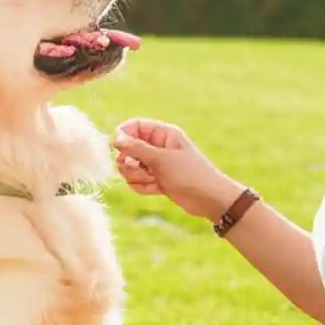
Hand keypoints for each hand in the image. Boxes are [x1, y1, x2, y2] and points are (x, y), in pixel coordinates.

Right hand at [112, 118, 243, 220]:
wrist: (209, 198)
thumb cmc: (189, 174)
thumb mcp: (161, 159)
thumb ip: (137, 148)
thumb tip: (116, 139)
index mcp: (163, 133)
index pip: (134, 126)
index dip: (123, 135)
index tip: (117, 148)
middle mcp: (158, 147)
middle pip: (128, 149)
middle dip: (130, 162)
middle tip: (141, 168)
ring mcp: (157, 164)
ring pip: (131, 167)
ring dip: (137, 176)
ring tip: (153, 180)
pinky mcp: (156, 180)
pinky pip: (138, 181)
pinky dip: (143, 187)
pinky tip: (157, 189)